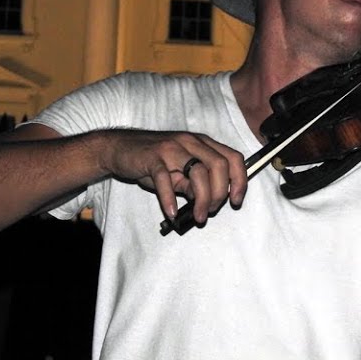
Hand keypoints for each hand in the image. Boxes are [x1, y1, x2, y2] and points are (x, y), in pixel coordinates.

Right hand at [99, 129, 246, 223]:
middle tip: (210, 211)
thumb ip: (195, 184)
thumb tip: (209, 202)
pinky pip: (165, 179)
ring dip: (202, 199)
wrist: (121, 149)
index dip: (240, 181)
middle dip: (220, 193)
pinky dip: (171, 199)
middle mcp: (191, 142)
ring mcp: (172, 148)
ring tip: (197, 217)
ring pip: (198, 171)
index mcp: (203, 144)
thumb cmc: (154, 161)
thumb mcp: (179, 172)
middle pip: (219, 165)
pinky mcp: (152, 158)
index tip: (236, 201)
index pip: (233, 158)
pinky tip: (172, 213)